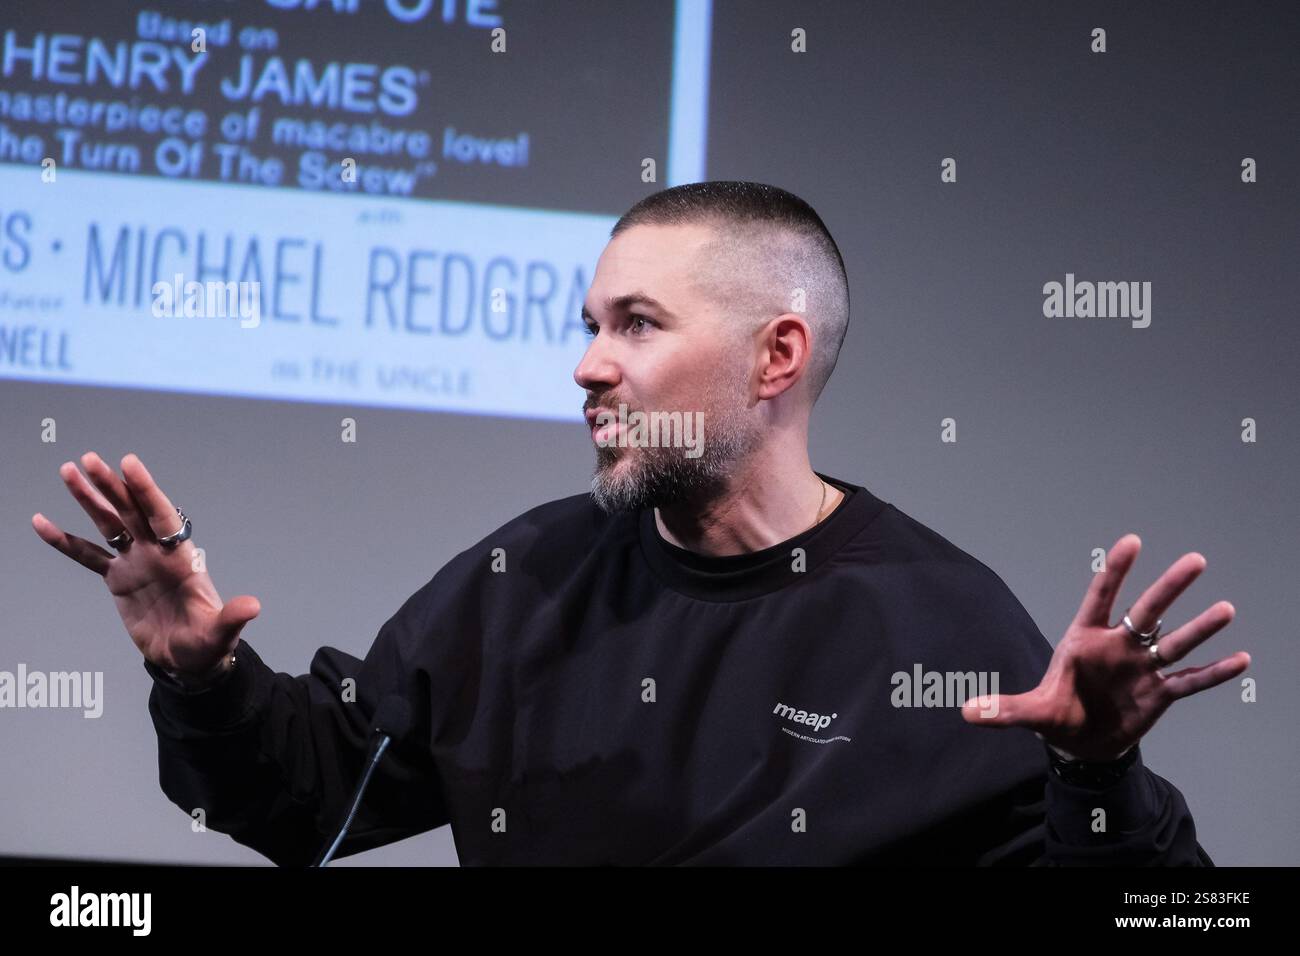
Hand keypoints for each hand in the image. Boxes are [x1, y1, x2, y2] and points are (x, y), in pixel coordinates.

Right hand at [32, 452, 259, 679]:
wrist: (188, 658)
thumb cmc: (208, 641)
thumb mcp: (220, 631)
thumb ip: (232, 617)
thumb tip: (252, 606)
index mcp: (181, 558)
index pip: (162, 516)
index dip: (146, 491)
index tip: (129, 463)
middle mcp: (156, 553)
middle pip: (131, 512)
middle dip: (111, 486)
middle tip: (89, 459)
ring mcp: (135, 563)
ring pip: (108, 524)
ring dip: (89, 499)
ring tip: (68, 471)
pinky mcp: (117, 579)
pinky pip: (87, 555)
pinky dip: (64, 540)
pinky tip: (42, 522)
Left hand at [961, 533, 1249, 760]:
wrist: (1082, 745)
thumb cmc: (1058, 713)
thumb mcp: (1030, 712)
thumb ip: (1003, 710)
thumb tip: (968, 713)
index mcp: (1085, 640)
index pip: (1102, 597)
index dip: (1115, 571)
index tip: (1132, 541)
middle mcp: (1119, 647)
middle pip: (1148, 611)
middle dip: (1169, 587)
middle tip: (1195, 560)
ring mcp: (1142, 669)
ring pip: (1175, 641)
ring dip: (1201, 628)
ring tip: (1225, 608)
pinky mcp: (1159, 694)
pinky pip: (1191, 680)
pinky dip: (1214, 673)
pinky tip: (1241, 659)